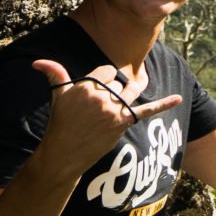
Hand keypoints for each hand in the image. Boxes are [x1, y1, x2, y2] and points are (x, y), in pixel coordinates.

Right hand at [30, 57, 177, 169]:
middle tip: (97, 108)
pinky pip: (147, 111)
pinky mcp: (123, 123)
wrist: (65, 153)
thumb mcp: (57, 95)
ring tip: (121, 99)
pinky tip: (179, 98)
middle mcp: (101, 96)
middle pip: (118, 81)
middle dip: (111, 90)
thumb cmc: (60, 122)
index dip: (101, 79)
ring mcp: (114, 110)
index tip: (92, 92)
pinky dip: (164, 104)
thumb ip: (54, 73)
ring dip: (128, 93)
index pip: (106, 70)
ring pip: (130, 91)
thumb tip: (36, 62)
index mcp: (86, 85)